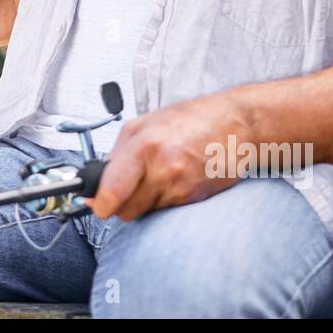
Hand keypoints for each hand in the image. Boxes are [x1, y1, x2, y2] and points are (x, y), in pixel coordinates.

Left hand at [88, 92, 253, 220]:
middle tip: (127, 187)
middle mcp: (163, 170)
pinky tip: (173, 179)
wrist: (235, 124)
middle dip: (122, 203)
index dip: (100, 205)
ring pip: (146, 213)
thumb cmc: (191, 119)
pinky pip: (166, 210)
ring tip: (158, 175)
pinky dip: (163, 200)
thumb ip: (117, 152)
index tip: (97, 206)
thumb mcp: (144, 123)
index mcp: (145, 146)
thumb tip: (99, 179)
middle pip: (127, 210)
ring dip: (145, 201)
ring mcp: (181, 187)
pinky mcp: (195, 199)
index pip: (113, 191)